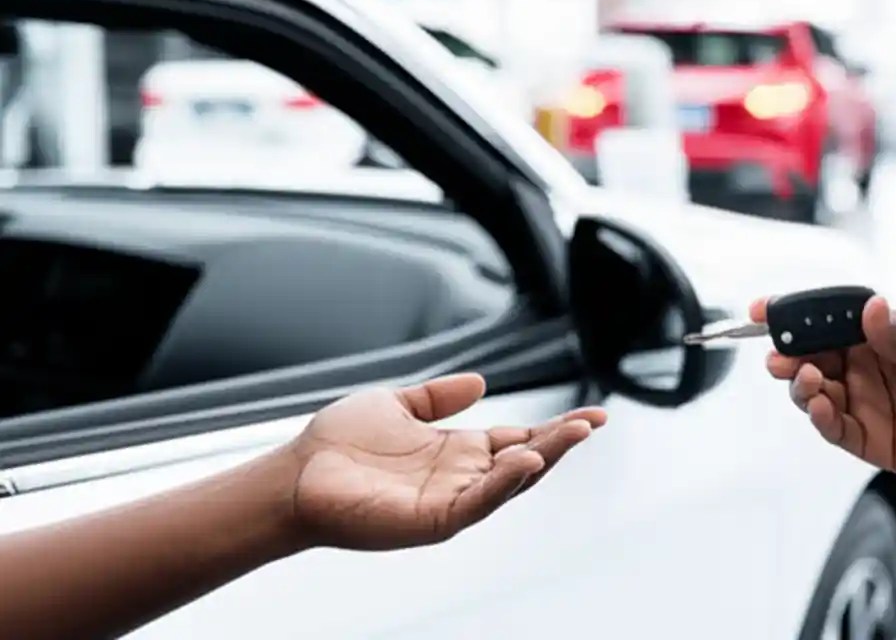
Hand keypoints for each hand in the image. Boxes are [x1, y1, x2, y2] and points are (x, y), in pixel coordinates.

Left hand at [282, 374, 605, 549]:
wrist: (293, 474)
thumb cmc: (337, 444)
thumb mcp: (397, 405)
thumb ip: (439, 397)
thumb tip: (481, 381)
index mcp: (456, 451)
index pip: (518, 439)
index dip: (554, 428)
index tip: (591, 415)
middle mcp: (459, 478)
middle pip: (525, 461)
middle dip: (562, 443)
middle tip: (594, 422)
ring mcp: (448, 501)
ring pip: (509, 484)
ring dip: (544, 460)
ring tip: (572, 434)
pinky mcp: (430, 521)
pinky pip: (476, 504)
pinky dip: (502, 484)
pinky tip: (523, 461)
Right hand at [754, 295, 895, 484]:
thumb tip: (869, 309)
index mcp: (878, 335)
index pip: (825, 320)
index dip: (792, 315)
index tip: (761, 311)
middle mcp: (865, 368)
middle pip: (810, 357)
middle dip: (787, 354)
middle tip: (778, 355)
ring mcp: (866, 404)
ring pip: (814, 394)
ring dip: (800, 386)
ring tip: (804, 378)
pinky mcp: (873, 440)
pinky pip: (835, 429)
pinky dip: (821, 418)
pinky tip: (821, 407)